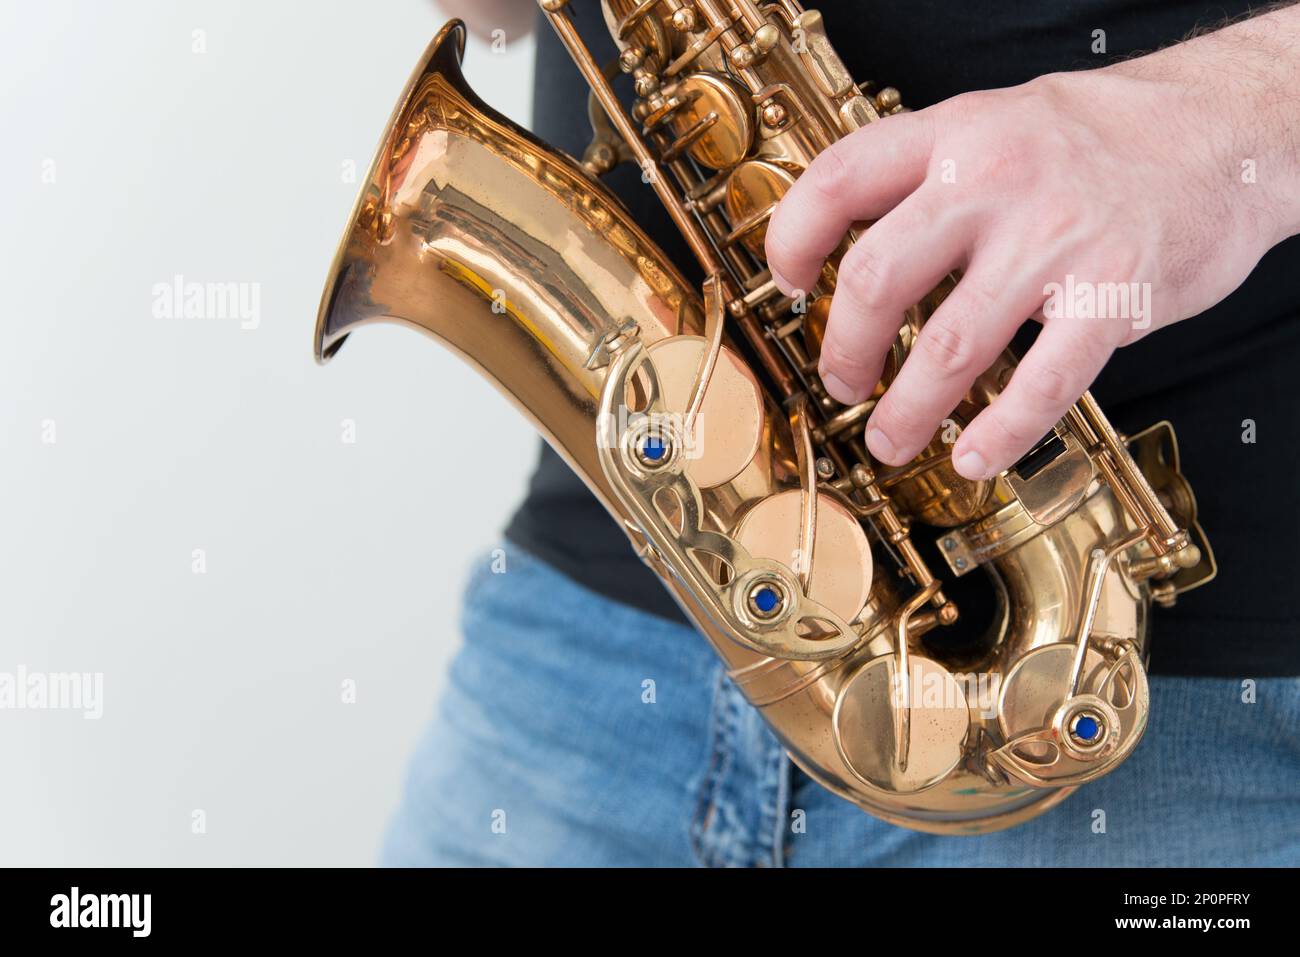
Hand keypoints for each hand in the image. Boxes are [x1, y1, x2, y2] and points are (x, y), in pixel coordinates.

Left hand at [765, 8, 1299, 479]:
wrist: (1229, 129)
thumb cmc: (1103, 138)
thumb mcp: (998, 122)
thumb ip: (927, 176)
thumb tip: (849, 249)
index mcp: (954, 132)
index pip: (838, 182)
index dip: (791, 241)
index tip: (787, 287)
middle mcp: (994, 178)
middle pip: (875, 278)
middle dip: (844, 350)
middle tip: (842, 382)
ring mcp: (1055, 237)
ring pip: (946, 346)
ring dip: (905, 411)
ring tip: (890, 439)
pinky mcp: (1114, 292)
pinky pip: (1042, 382)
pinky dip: (999, 433)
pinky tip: (973, 457)